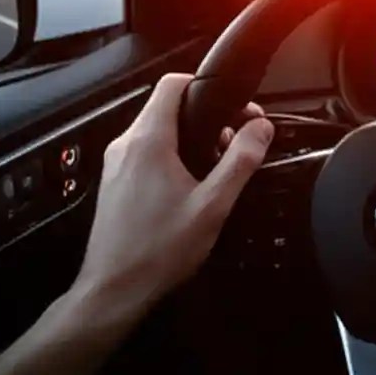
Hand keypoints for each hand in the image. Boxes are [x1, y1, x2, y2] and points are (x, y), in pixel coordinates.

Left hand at [75, 73, 272, 317]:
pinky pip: (145, 152)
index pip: (172, 84)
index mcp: (148, 142)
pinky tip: (188, 186)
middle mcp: (125, 146)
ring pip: (156, 131)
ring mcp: (115, 165)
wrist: (114, 290)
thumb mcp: (213, 204)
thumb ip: (241, 160)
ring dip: (188, 138)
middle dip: (204, 117)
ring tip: (214, 168)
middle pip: (166, 107)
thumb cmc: (159, 251)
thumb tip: (261, 128)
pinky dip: (170, 156)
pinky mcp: (114, 183)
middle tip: (232, 142)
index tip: (232, 106)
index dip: (204, 86)